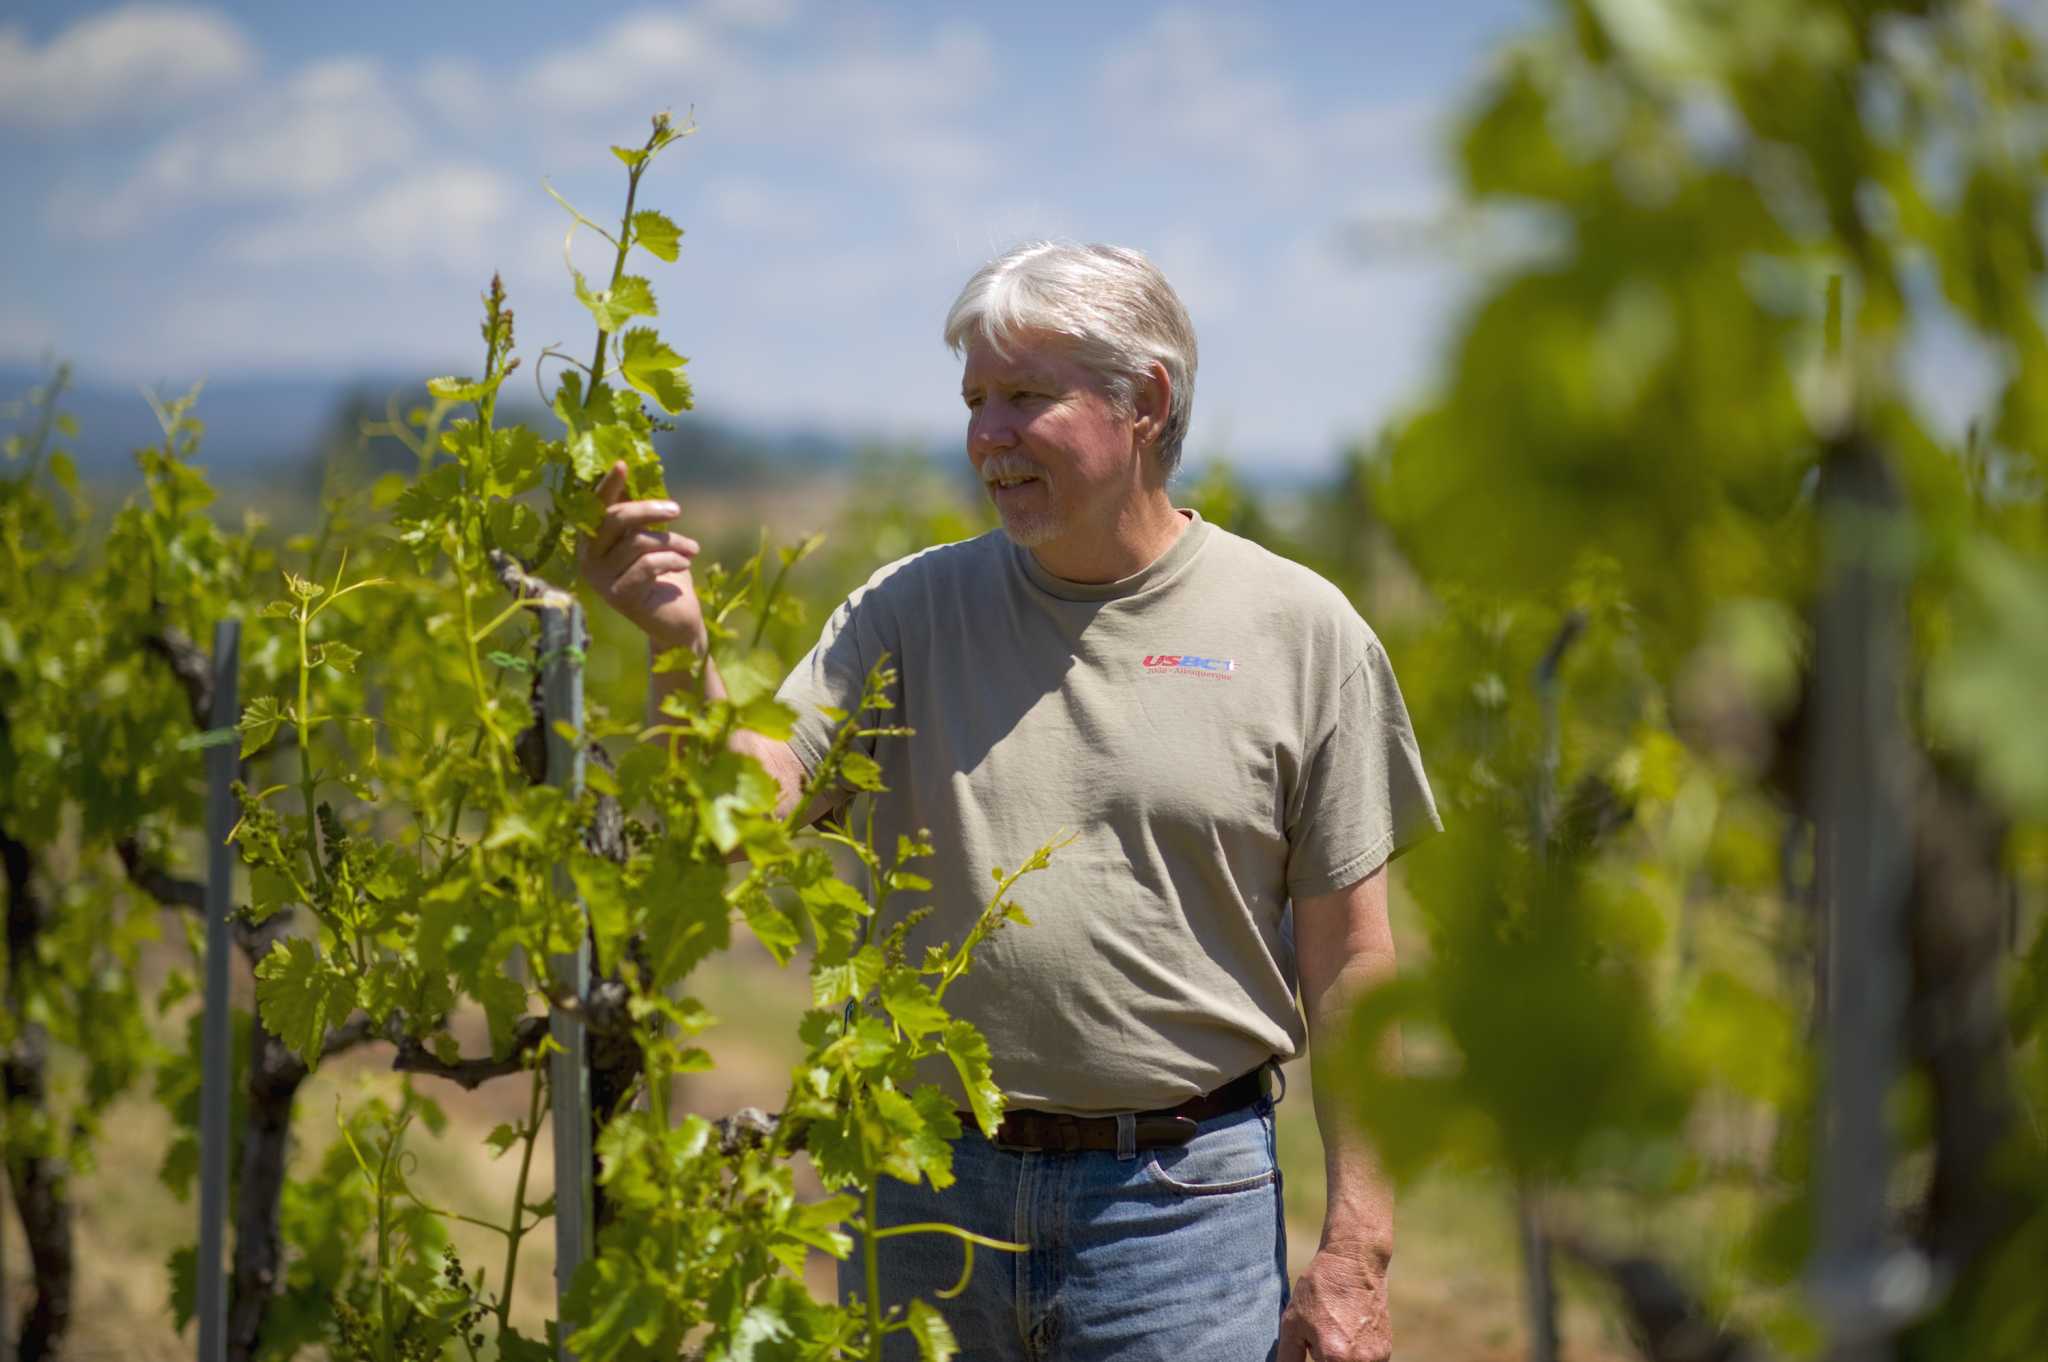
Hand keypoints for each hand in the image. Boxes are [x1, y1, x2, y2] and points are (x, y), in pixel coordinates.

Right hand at [578, 460, 704, 652]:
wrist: (675, 622)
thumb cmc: (665, 575)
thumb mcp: (653, 540)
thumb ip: (642, 515)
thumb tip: (639, 471)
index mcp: (593, 541)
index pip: (597, 507)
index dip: (608, 485)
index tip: (622, 464)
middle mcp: (589, 559)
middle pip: (615, 520)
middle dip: (649, 510)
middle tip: (677, 510)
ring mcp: (600, 579)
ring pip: (638, 542)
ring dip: (672, 541)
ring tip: (692, 549)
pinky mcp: (618, 596)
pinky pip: (648, 565)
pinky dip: (672, 559)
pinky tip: (685, 563)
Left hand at [1278, 1246, 1391, 1361]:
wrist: (1354, 1264)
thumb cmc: (1319, 1290)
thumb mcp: (1292, 1323)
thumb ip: (1289, 1357)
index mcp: (1335, 1357)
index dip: (1315, 1358)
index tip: (1313, 1347)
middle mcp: (1360, 1361)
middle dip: (1326, 1360)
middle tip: (1320, 1340)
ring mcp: (1378, 1357)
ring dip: (1340, 1360)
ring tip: (1333, 1334)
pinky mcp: (1386, 1350)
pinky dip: (1354, 1356)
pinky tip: (1346, 1332)